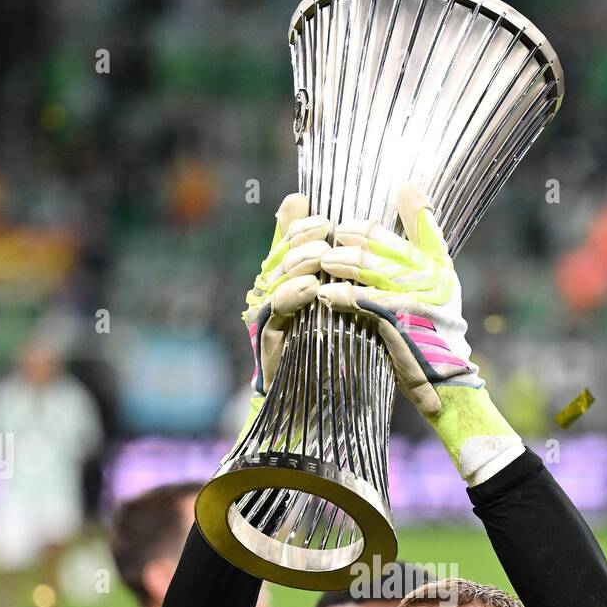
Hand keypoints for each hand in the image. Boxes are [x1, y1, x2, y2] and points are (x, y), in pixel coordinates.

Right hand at [243, 194, 331, 400]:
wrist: (322, 397)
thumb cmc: (333, 344)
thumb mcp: (339, 298)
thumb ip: (330, 262)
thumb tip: (313, 209)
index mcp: (288, 279)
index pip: (287, 242)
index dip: (302, 227)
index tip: (325, 222)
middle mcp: (274, 293)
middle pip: (279, 257)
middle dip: (301, 241)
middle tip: (324, 232)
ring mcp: (268, 315)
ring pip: (276, 279)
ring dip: (298, 263)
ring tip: (320, 255)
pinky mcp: (268, 338)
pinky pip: (277, 310)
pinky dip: (292, 295)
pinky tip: (310, 287)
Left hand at [317, 182, 478, 415]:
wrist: (445, 382)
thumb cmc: (435, 336)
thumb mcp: (440, 288)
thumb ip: (426, 244)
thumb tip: (408, 190)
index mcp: (440, 266)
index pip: (412, 226)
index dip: (374, 225)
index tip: (349, 225)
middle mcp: (432, 276)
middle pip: (381, 244)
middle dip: (350, 239)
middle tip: (328, 240)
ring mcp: (415, 296)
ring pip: (368, 267)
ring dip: (339, 263)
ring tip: (322, 263)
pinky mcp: (398, 319)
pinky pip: (361, 299)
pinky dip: (340, 295)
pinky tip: (325, 295)